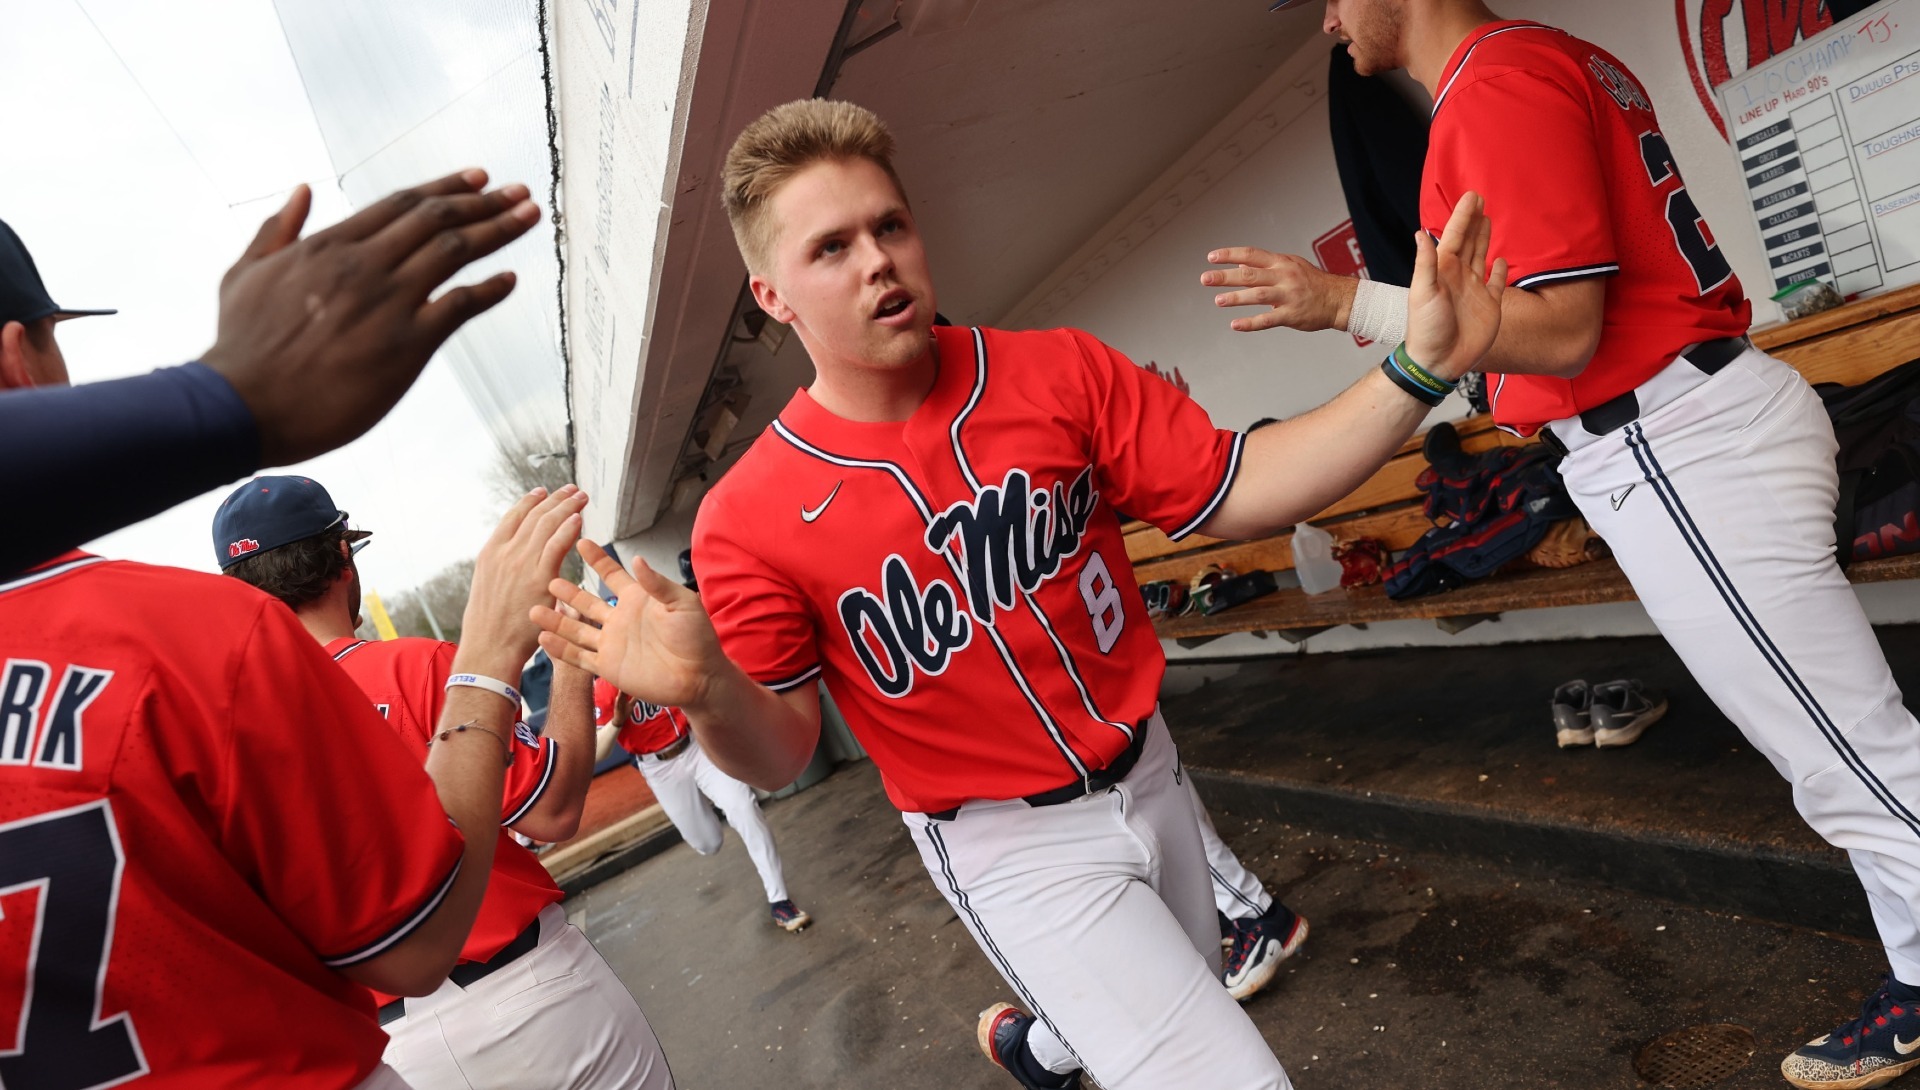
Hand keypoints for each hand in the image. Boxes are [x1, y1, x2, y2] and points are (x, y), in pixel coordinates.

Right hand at [200, 170, 540, 465]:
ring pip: (455, 251)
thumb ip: (276, 229)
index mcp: (329, 246)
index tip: (478, 178)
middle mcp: (364, 265)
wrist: (242, 406)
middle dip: (485, 201)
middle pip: (437, 219)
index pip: (400, 204)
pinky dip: (490, 290)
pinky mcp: (406, 344)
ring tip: (529, 215)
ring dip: (499, 230)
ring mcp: (387, 302)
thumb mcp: (245, 273)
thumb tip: (302, 190)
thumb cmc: (240, 346)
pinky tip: (511, 280)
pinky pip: (460, 305)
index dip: (446, 188)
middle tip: (519, 191)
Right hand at [459, 486, 587, 680]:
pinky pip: (557, 545)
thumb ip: (502, 566)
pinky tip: (578, 518)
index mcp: (490, 552)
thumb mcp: (487, 584)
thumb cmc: (490, 623)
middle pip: (534, 516)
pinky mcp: (539, 578)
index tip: (543, 492)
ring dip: (566, 507)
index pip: (513, 517)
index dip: (530, 501)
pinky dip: (568, 529)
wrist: (489, 646)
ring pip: (547, 525)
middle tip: (572, 490)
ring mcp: (522, 564)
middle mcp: (505, 553)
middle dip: (555, 499)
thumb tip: (515, 557)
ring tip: (581, 497)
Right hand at [531, 541, 726, 712]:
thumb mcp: (682, 603)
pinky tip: (543, 639)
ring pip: (576, 629)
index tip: (579, 541)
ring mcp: (612, 644)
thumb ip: (656, 584)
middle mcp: (620, 620)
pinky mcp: (609, 667)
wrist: (699, 677)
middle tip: (547, 579)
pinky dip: (561, 649)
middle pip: (587, 602)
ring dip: (556, 620)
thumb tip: (637, 559)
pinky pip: (579, 657)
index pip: (612, 575)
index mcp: (637, 600)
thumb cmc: (697, 638)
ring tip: (534, 609)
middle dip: (568, 592)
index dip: (597, 560)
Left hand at [1201, 248, 1355, 332]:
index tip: (1212, 257)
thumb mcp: (1290, 266)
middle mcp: (1283, 276)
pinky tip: (1235, 324)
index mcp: (1281, 262)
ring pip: (1258, 295)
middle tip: (1206, 278)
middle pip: (1250, 274)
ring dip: (1236, 298)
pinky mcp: (1291, 314)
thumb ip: (1265, 266)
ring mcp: (1288, 295)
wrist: (1338, 299)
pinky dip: (1251, 323)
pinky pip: (1268, 319)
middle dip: (1226, 276)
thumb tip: (1240, 263)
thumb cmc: (1312, 282)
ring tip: (1218, 300)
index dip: (1230, 255)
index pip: (1251, 254)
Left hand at [1404, 192, 1506, 380]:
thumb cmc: (1426, 329)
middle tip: (1479, 199)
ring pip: (1481, 256)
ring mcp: (1475, 290)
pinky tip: (1501, 260)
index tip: (1471, 196)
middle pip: (1468, 241)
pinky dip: (1500, 271)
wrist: (1438, 361)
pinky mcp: (1489, 306)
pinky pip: (1497, 283)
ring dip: (1484, 238)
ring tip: (1487, 219)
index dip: (1463, 216)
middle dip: (1473, 220)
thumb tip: (1420, 232)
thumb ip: (1425, 263)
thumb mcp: (1422, 293)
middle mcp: (1459, 277)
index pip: (1454, 236)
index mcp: (1443, 270)